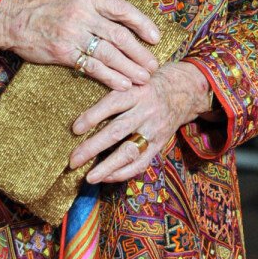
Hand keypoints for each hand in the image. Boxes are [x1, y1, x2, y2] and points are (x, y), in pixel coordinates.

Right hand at [0, 0, 161, 89]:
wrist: (8, 16)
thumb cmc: (39, 5)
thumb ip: (91, 4)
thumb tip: (116, 17)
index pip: (122, 9)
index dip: (142, 24)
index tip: (155, 37)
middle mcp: (82, 13)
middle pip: (120, 35)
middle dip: (140, 52)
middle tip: (154, 65)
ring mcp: (73, 33)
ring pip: (109, 53)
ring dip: (129, 68)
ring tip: (144, 79)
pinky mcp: (63, 52)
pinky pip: (92, 67)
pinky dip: (110, 77)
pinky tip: (122, 85)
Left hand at [68, 60, 213, 182]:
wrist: (184, 91)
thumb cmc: (147, 86)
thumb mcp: (132, 80)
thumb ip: (113, 91)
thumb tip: (81, 113)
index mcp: (136, 92)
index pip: (111, 104)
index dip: (92, 116)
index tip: (75, 129)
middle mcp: (146, 111)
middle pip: (117, 131)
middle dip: (93, 148)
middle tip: (73, 161)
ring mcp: (154, 130)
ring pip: (129, 151)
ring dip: (107, 167)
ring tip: (89, 178)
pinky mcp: (160, 144)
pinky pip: (141, 163)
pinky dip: (123, 172)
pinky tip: (106, 178)